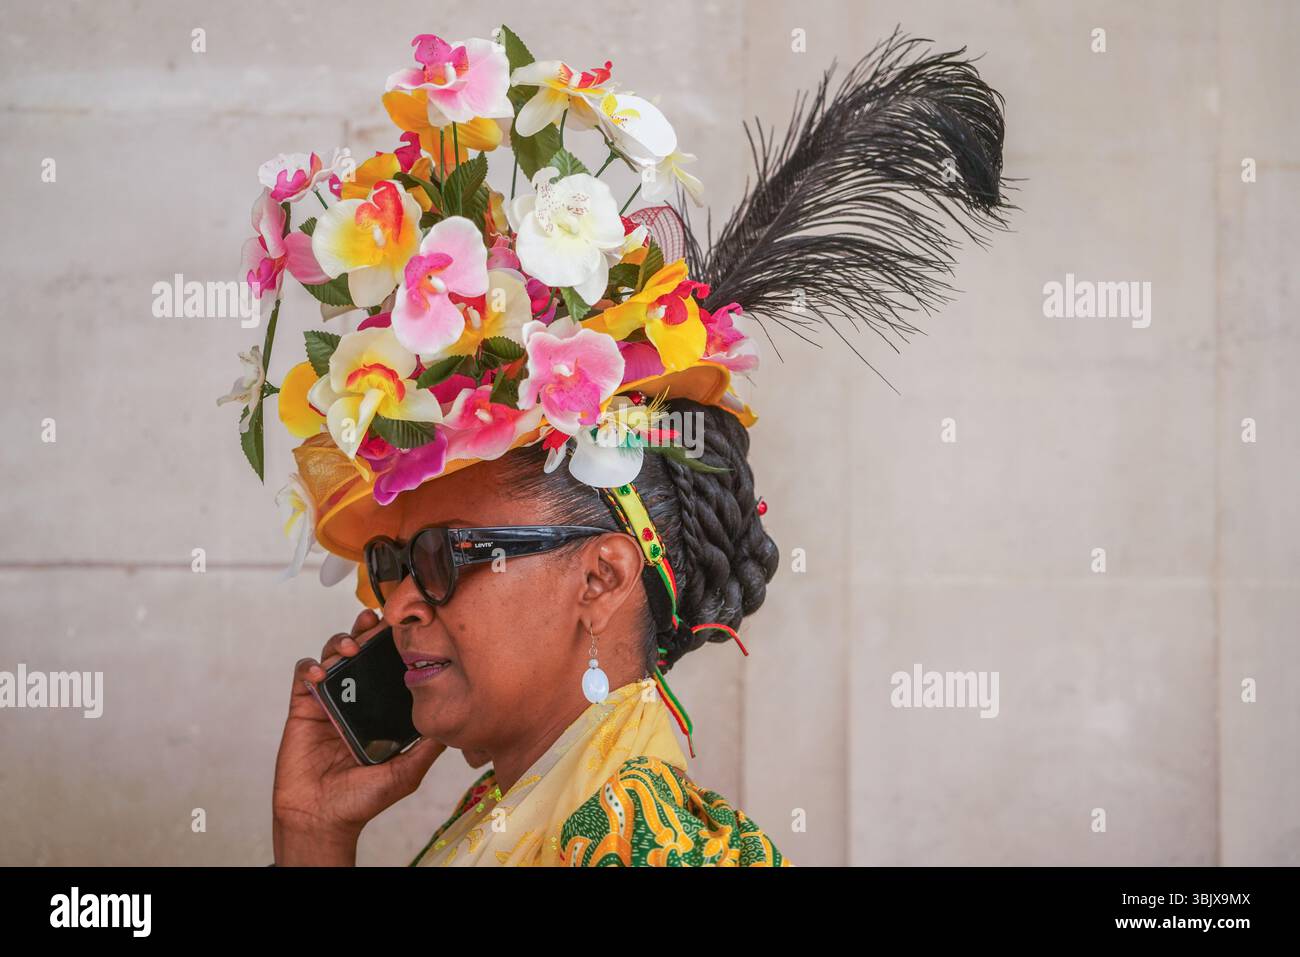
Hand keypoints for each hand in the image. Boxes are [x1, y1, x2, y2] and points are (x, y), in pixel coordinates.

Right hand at [271, 609, 445, 864]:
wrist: (322, 818)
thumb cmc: (363, 799)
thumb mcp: (406, 772)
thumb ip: (428, 747)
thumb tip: (457, 722)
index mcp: (381, 707)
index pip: (389, 665)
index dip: (393, 643)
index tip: (404, 627)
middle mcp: (357, 698)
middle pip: (361, 650)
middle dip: (366, 630)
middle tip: (374, 622)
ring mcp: (329, 700)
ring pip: (332, 654)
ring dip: (340, 642)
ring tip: (350, 648)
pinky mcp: (303, 708)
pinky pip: (303, 676)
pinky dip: (309, 667)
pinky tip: (320, 674)